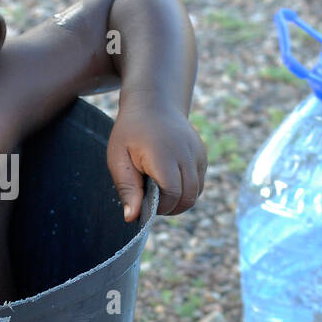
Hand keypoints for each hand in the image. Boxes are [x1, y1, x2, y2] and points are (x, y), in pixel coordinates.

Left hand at [107, 99, 206, 221]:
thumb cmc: (130, 132)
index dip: (159, 206)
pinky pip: (199, 183)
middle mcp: (187, 155)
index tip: (144, 202)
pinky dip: (186, 189)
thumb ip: (127, 189)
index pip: (172, 194)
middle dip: (170, 207)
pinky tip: (169, 180)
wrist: (153, 103)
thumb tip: (132, 218)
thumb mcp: (118, 159)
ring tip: (159, 189)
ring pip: (196, 193)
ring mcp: (198, 154)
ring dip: (179, 200)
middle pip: (188, 198)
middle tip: (151, 199)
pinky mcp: (203, 155)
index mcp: (164, 155)